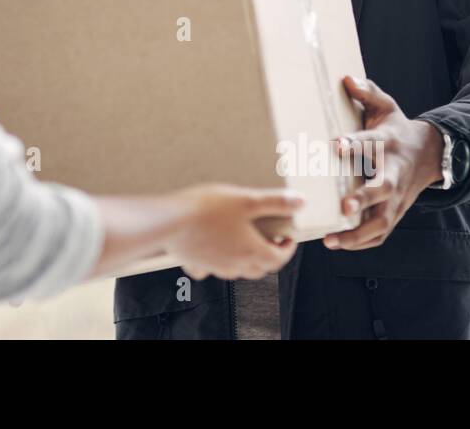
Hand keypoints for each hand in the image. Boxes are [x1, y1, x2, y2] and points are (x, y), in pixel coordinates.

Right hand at [167, 184, 302, 280]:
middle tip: (269, 238)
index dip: (287, 249)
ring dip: (245, 260)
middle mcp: (235, 265)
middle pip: (260, 268)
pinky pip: (209, 270)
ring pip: (237, 271)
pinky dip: (215, 263)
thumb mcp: (246, 200)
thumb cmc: (207, 209)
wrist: (169, 221)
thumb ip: (275, 202)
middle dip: (268, 255)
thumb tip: (300, 203)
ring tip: (243, 241)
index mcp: (251, 251)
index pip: (278, 259)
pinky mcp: (195, 263)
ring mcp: (214, 266)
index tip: (288, 237)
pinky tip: (211, 250)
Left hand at [323, 75, 443, 251]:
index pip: (369, 144)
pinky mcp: (395, 212)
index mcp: (387, 144)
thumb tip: (346, 78)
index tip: (334, 145)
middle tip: (343, 206)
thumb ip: (367, 93)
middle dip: (364, 198)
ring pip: (383, 220)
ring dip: (358, 232)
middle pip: (382, 188)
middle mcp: (393, 173)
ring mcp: (397, 197)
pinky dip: (362, 243)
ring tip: (331, 239)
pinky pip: (381, 233)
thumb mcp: (386, 106)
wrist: (429, 154)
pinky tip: (338, 244)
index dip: (352, 144)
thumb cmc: (396, 128)